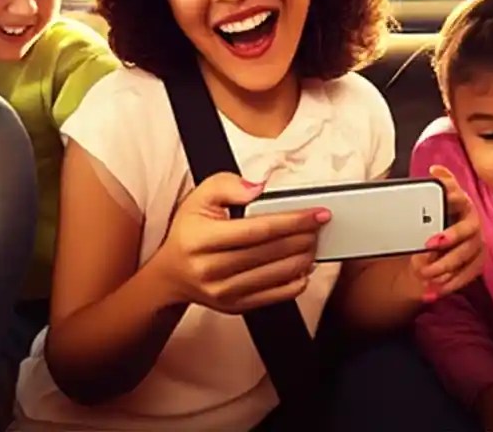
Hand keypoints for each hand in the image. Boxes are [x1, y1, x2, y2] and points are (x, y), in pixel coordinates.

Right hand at [154, 172, 328, 313]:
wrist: (172, 275)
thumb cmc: (189, 233)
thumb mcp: (200, 198)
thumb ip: (228, 185)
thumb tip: (258, 188)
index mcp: (201, 239)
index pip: (258, 229)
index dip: (292, 221)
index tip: (315, 213)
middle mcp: (210, 269)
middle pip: (271, 252)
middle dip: (303, 237)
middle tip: (320, 225)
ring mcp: (223, 292)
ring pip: (276, 275)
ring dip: (304, 258)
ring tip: (313, 242)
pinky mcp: (234, 307)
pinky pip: (275, 297)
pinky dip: (296, 282)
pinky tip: (303, 267)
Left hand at [409, 164, 484, 301]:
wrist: (438, 243)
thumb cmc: (435, 218)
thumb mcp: (431, 199)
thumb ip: (435, 186)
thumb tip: (436, 170)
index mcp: (461, 201)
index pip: (459, 204)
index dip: (447, 215)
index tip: (431, 235)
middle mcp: (473, 222)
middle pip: (465, 234)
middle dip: (447, 244)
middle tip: (426, 251)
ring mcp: (477, 243)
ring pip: (465, 257)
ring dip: (444, 268)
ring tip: (423, 274)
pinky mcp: (478, 262)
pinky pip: (466, 275)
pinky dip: (449, 284)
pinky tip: (432, 291)